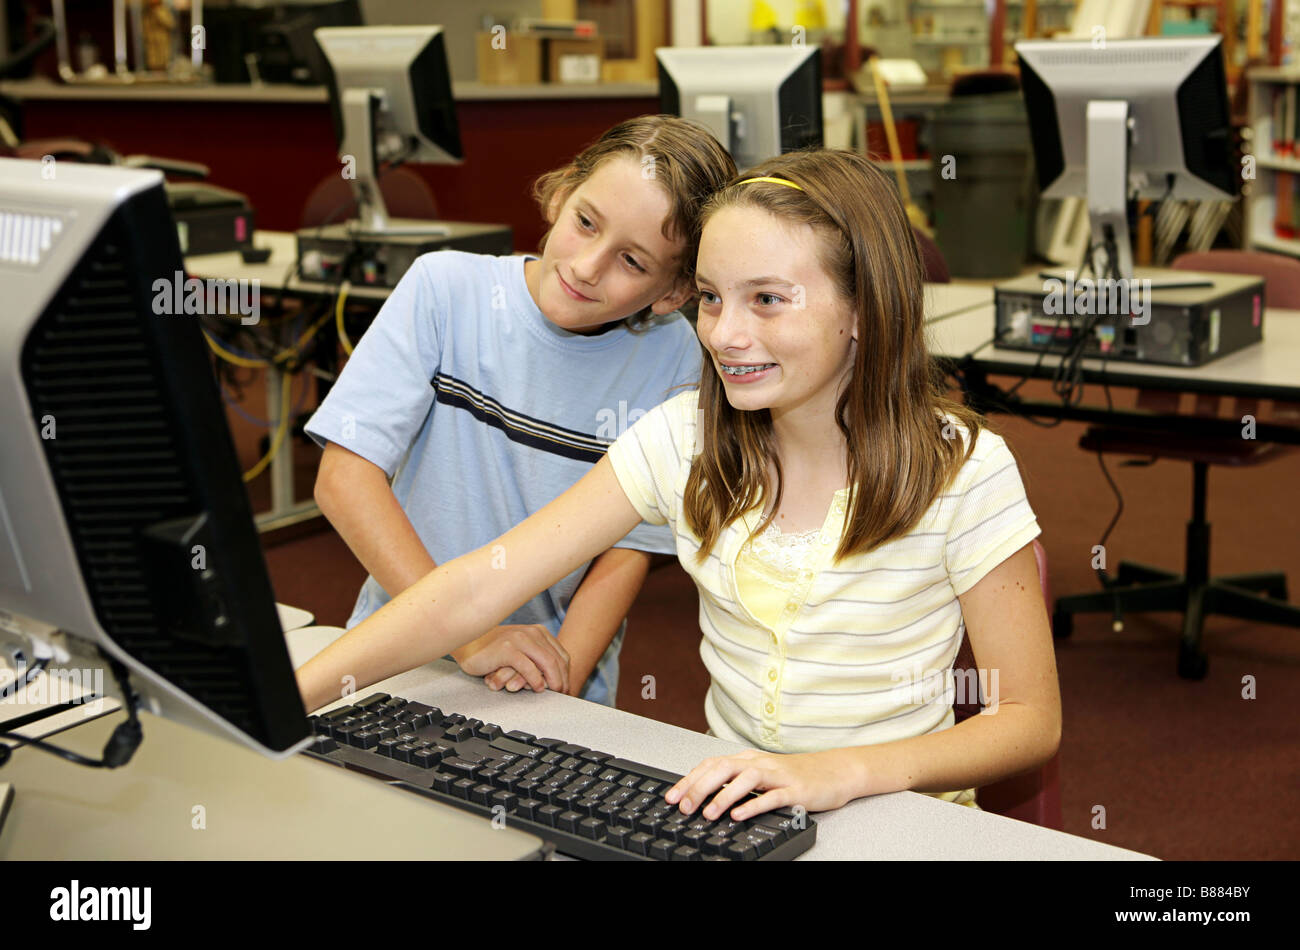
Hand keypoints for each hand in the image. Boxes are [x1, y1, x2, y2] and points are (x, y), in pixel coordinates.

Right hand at [452, 624, 569, 694]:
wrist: (468, 644)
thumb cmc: (492, 650)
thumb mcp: (520, 648)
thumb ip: (536, 656)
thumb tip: (555, 677)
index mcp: (537, 632)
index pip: (561, 654)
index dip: (566, 673)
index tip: (566, 687)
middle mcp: (531, 633)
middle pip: (556, 659)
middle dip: (563, 679)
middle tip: (564, 693)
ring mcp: (520, 639)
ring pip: (547, 662)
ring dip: (553, 680)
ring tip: (554, 691)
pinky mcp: (507, 649)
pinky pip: (528, 667)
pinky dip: (536, 679)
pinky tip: (537, 687)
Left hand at [663, 748, 860, 821]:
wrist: (836, 772)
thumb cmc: (798, 775)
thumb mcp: (762, 775)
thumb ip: (737, 781)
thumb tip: (706, 796)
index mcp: (749, 759)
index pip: (712, 764)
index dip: (690, 779)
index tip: (672, 797)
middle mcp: (760, 763)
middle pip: (724, 767)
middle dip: (700, 787)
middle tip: (684, 806)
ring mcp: (778, 775)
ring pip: (746, 778)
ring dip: (723, 795)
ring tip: (708, 813)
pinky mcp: (796, 790)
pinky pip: (772, 796)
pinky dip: (754, 804)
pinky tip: (739, 814)